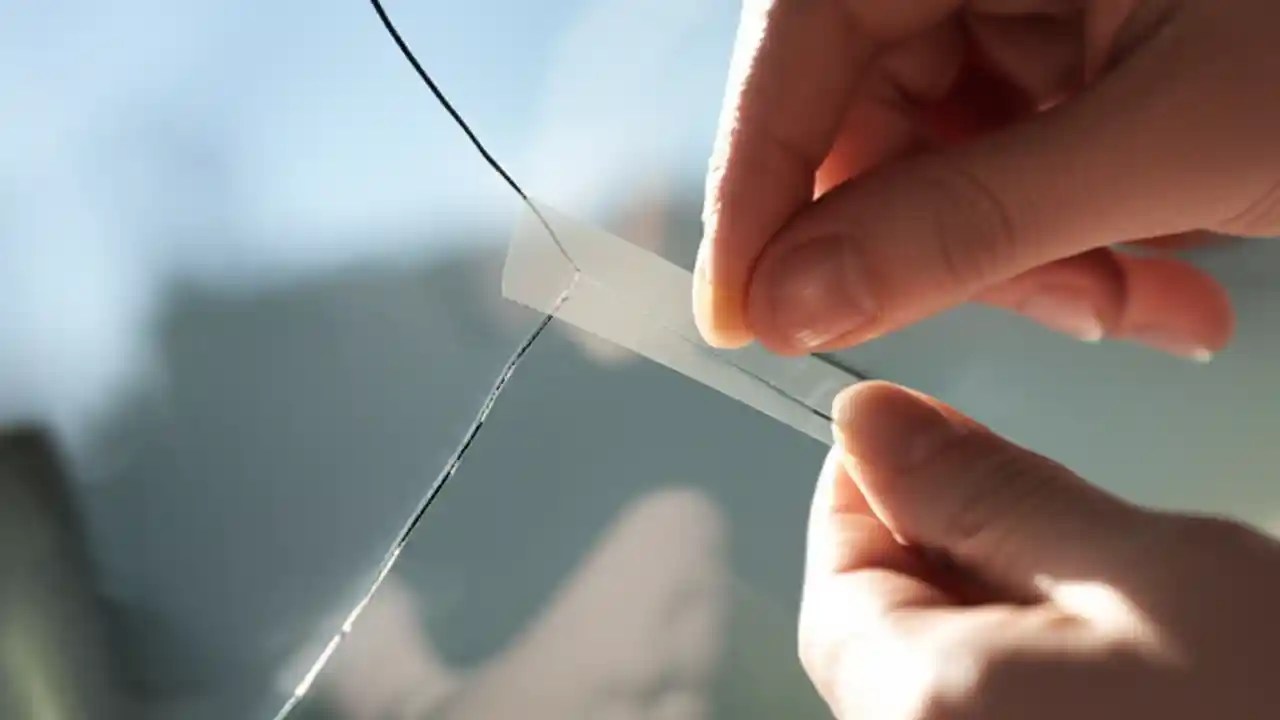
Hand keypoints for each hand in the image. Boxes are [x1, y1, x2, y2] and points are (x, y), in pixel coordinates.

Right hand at [696, 0, 1279, 358]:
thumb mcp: (1168, 136)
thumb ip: (963, 222)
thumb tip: (791, 301)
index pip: (799, 45)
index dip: (759, 191)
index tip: (738, 318)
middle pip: (871, 115)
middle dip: (946, 244)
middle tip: (1046, 316)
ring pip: (943, 157)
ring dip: (1029, 258)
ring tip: (1145, 300)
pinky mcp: (1067, 41)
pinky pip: (1011, 156)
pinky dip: (1074, 235)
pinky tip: (1159, 271)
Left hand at [799, 381, 1279, 718]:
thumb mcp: (1147, 574)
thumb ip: (989, 495)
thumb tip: (869, 420)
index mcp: (923, 716)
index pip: (834, 586)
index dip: (869, 495)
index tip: (915, 435)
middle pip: (883, 638)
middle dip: (944, 549)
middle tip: (1031, 496)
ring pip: (942, 680)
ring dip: (995, 608)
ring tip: (1101, 585)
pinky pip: (995, 716)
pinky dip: (1031, 669)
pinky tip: (1119, 657)